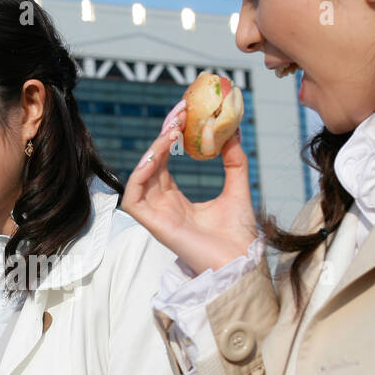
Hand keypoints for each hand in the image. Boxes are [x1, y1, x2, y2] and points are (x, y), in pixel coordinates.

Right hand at [122, 120, 258, 273]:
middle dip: (162, 136)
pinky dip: (139, 175)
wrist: (242, 261)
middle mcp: (163, 207)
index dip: (169, 139)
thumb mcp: (238, 188)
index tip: (183, 115)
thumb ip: (235, 162)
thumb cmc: (239, 235)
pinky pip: (132, 198)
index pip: (163, 164)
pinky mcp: (154, 226)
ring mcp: (157, 216)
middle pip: (151, 165)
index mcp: (177, 202)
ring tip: (172, 130)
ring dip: (152, 151)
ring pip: (140, 178)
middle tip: (179, 112)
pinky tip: (156, 155)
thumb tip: (234, 131)